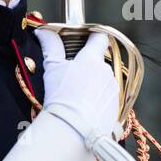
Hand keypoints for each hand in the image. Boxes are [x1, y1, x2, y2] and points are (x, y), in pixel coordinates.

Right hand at [34, 30, 122, 146]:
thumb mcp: (52, 68)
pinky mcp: (116, 106)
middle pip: (99, 63)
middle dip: (88, 68)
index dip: (93, 38)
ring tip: (77, 98)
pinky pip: (107, 99)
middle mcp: (107, 71)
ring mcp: (113, 89)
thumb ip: (51, 46)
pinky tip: (84, 109)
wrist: (74, 128)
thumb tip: (44, 32)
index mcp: (92, 59)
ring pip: (103, 81)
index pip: (100, 39)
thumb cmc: (62, 96)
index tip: (86, 40)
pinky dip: (97, 101)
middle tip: (73, 78)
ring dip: (94, 85)